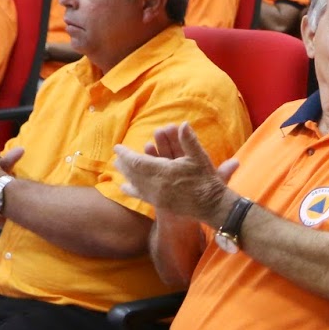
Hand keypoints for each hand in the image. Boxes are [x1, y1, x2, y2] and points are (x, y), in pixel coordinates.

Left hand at [114, 122, 238, 223]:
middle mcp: (156, 185)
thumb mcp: (199, 158)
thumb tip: (184, 124)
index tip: (117, 148)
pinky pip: (141, 196)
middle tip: (116, 157)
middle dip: (124, 164)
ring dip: (126, 175)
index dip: (126, 154)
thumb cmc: (207, 180)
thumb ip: (189, 141)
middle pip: (133, 173)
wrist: (212, 205)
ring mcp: (157, 196)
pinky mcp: (160, 204)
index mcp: (164, 172)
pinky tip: (125, 187)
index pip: (138, 161)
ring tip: (118, 168)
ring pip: (135, 184)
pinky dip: (131, 190)